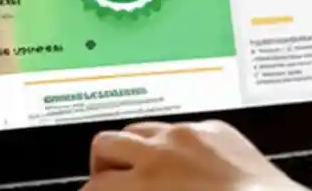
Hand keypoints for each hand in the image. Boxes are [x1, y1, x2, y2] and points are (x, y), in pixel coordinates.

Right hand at [84, 120, 301, 190]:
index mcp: (145, 181)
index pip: (96, 184)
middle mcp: (162, 150)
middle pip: (105, 143)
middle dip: (102, 165)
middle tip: (110, 181)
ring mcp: (189, 133)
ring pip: (140, 127)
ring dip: (134, 147)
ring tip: (142, 166)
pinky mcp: (215, 127)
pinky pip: (182, 128)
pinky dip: (175, 143)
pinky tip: (185, 161)